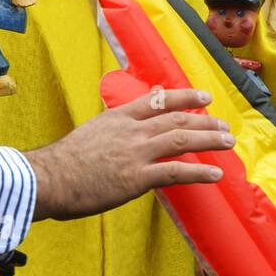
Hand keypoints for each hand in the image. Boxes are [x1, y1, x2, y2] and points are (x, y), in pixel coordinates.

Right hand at [27, 88, 232, 220]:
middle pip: (177, 119)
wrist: (47, 178)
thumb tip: (126, 124)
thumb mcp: (90, 132)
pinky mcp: (137, 177)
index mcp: (119, 117)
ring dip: (209, 140)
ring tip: (228, 142)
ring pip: (182, 140)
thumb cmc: (63, 162)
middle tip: (224, 125)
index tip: (203, 97)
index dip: (185, 97)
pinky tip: (215, 174)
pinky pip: (176, 172)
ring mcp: (136, 152)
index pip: (159, 100)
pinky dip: (199, 172)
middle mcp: (132, 130)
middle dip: (205, 121)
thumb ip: (113, 127)